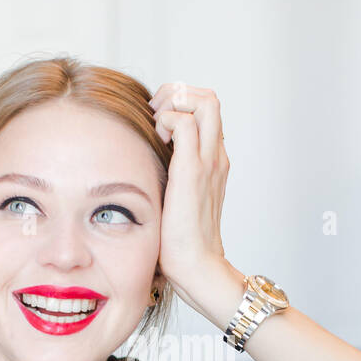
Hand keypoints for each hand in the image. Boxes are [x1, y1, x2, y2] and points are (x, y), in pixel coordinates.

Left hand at [149, 82, 230, 297]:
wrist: (197, 266)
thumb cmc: (181, 242)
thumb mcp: (176, 200)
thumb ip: (169, 178)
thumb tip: (143, 166)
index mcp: (214, 162)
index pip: (206, 112)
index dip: (181, 105)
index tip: (158, 124)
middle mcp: (216, 156)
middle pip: (210, 98)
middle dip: (178, 94)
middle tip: (155, 116)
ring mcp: (208, 161)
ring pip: (204, 100)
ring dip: (174, 103)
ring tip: (157, 128)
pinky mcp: (193, 170)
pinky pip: (184, 122)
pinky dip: (166, 121)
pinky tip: (157, 144)